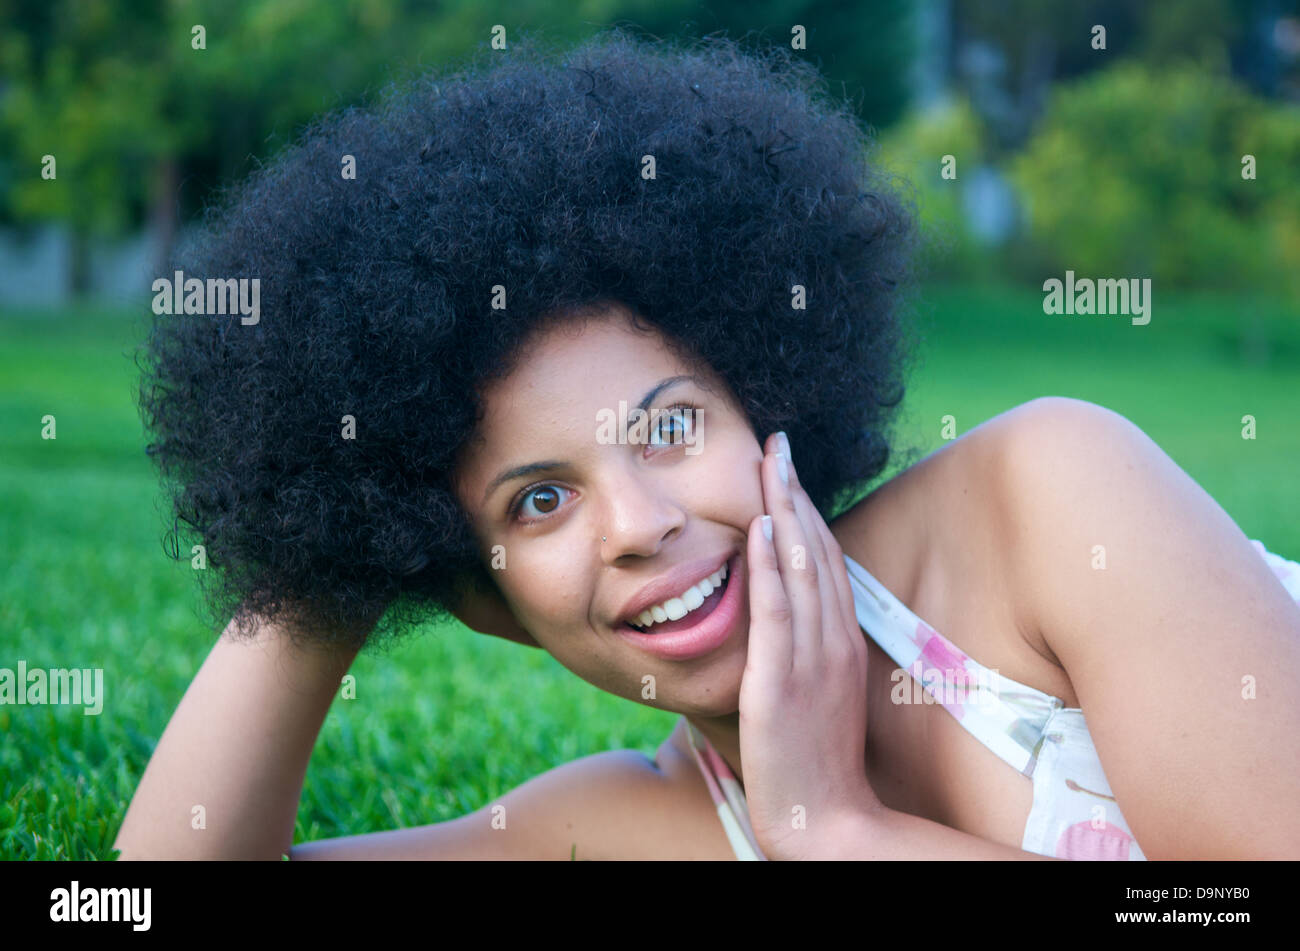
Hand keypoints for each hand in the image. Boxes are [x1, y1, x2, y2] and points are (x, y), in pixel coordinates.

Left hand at [738, 432, 878, 859]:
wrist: (826, 820)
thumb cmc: (816, 759)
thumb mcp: (817, 693)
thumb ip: (804, 651)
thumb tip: (784, 618)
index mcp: (842, 641)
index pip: (826, 560)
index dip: (807, 509)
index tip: (789, 469)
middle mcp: (833, 640)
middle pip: (817, 550)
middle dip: (795, 492)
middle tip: (779, 442)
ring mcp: (811, 658)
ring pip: (801, 568)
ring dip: (784, 509)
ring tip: (771, 461)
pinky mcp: (782, 681)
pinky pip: (778, 612)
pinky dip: (772, 566)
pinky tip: (763, 527)